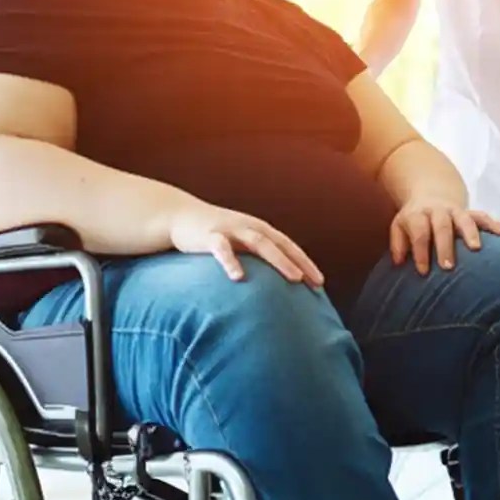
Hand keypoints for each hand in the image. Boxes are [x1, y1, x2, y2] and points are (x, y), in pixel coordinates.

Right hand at [168, 199, 323, 286]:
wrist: (179, 217)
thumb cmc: (215, 235)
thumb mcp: (239, 244)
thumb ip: (255, 258)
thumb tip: (271, 283)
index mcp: (259, 230)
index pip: (288, 246)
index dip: (305, 262)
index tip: (320, 283)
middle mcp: (249, 227)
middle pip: (280, 244)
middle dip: (300, 262)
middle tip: (315, 282)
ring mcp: (230, 230)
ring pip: (260, 243)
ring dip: (279, 261)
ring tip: (294, 278)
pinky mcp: (209, 236)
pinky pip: (221, 250)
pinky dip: (231, 262)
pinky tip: (238, 278)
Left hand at [390, 198, 499, 274]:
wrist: (430, 194)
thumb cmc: (414, 221)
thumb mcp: (399, 227)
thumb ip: (398, 244)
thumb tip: (399, 263)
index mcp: (418, 215)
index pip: (419, 232)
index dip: (420, 251)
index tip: (423, 272)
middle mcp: (437, 211)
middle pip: (442, 226)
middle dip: (445, 246)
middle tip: (447, 267)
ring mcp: (455, 211)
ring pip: (464, 219)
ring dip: (470, 233)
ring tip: (476, 249)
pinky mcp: (469, 212)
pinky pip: (482, 216)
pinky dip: (492, 223)